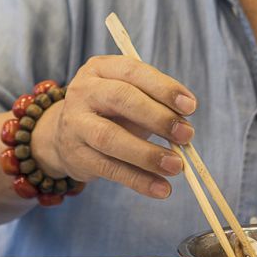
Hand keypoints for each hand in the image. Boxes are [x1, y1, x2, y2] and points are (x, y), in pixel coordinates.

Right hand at [29, 54, 196, 197]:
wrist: (65, 135)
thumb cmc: (111, 111)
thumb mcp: (129, 97)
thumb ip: (154, 105)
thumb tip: (184, 128)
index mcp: (100, 68)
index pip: (133, 71)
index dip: (163, 88)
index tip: (191, 106)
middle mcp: (83, 91)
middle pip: (120, 99)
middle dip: (157, 117)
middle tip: (187, 135)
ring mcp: (75, 123)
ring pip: (110, 137)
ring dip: (147, 154)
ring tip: (176, 166)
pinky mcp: (76, 155)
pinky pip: (109, 168)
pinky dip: (138, 180)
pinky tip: (161, 188)